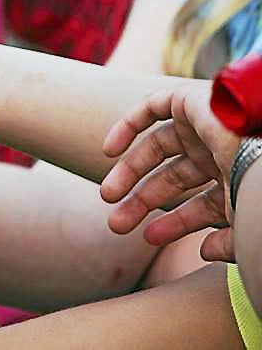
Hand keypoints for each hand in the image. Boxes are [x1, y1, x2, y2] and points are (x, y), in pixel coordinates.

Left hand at [100, 82, 238, 261]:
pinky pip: (154, 107)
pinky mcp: (193, 101)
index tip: (149, 238)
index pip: (204, 204)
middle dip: (143, 201)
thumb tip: (205, 252)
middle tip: (117, 224)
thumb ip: (229, 243)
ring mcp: (208, 126)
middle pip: (174, 177)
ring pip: (158, 147)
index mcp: (240, 179)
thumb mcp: (245, 226)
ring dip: (129, 171)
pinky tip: (108, 152)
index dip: (176, 222)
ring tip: (107, 196)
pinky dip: (129, 124)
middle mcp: (223, 152)